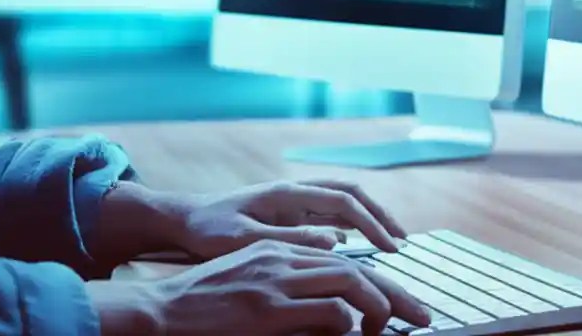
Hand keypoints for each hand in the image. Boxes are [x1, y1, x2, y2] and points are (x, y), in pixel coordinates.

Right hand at [88, 240, 431, 335]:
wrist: (158, 310)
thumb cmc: (203, 304)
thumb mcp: (253, 282)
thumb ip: (292, 288)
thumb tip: (335, 314)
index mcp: (284, 253)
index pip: (347, 263)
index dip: (382, 284)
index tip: (405, 306)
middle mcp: (286, 260)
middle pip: (359, 270)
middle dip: (397, 295)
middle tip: (423, 318)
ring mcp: (278, 283)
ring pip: (351, 282)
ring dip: (379, 307)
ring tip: (390, 329)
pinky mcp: (267, 308)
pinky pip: (327, 309)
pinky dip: (347, 321)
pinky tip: (352, 333)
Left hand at [176, 179, 408, 258]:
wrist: (184, 219)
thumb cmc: (208, 230)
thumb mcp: (245, 238)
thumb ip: (290, 238)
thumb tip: (336, 240)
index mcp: (289, 193)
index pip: (344, 203)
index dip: (372, 224)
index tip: (390, 247)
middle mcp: (296, 190)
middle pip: (352, 194)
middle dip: (381, 215)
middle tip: (402, 241)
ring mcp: (294, 198)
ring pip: (344, 199)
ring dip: (370, 215)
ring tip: (391, 238)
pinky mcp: (290, 209)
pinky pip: (331, 210)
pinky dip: (353, 221)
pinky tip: (361, 241)